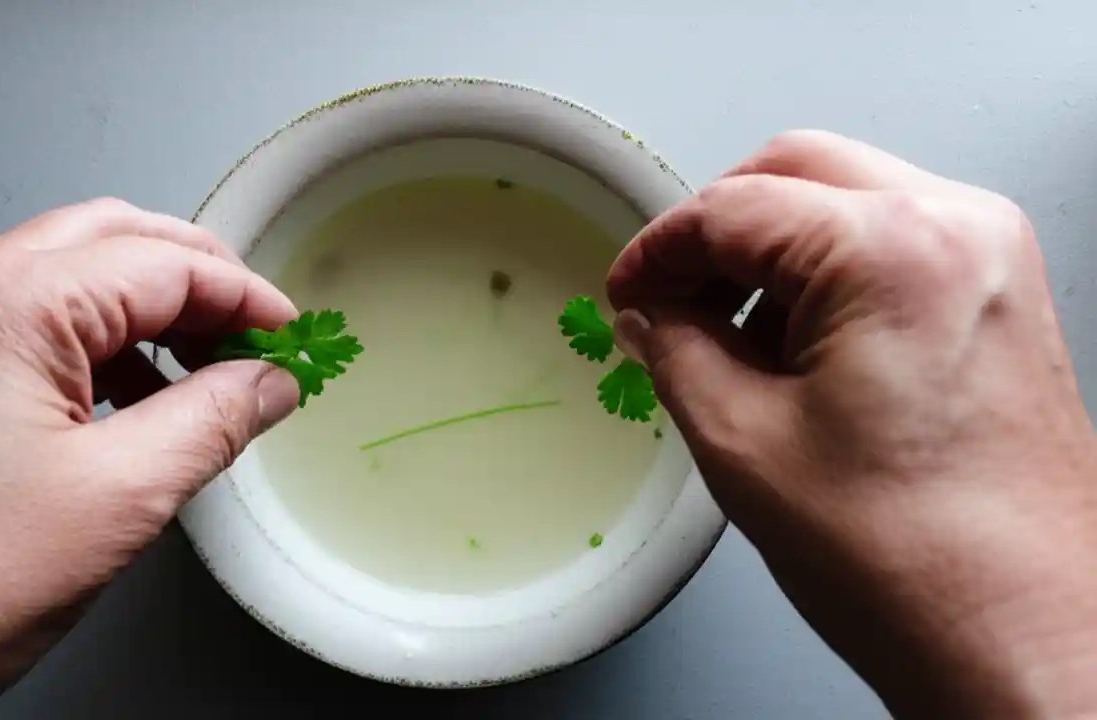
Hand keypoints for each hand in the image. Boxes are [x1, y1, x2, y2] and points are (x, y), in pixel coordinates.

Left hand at [0, 199, 298, 716]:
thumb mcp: (121, 498)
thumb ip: (213, 420)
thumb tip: (266, 383)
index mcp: (6, 304)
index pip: (162, 264)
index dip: (244, 298)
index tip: (287, 335)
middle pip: (113, 240)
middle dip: (197, 283)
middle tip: (254, 338)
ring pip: (66, 271)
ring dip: (146, 310)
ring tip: (203, 374)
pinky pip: (22, 317)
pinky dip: (92, 340)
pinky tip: (131, 397)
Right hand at [608, 131, 1096, 717]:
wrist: (1026, 636)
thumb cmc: (920, 563)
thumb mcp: (744, 444)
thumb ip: (678, 353)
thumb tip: (653, 318)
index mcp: (895, 252)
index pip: (736, 207)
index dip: (660, 250)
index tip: (628, 291)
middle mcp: (960, 232)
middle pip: (797, 171)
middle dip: (716, 231)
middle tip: (668, 298)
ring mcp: (993, 263)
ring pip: (847, 201)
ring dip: (771, 252)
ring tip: (725, 336)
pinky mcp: (1001, 301)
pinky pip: (893, 245)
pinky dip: (827, 275)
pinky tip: (789, 346)